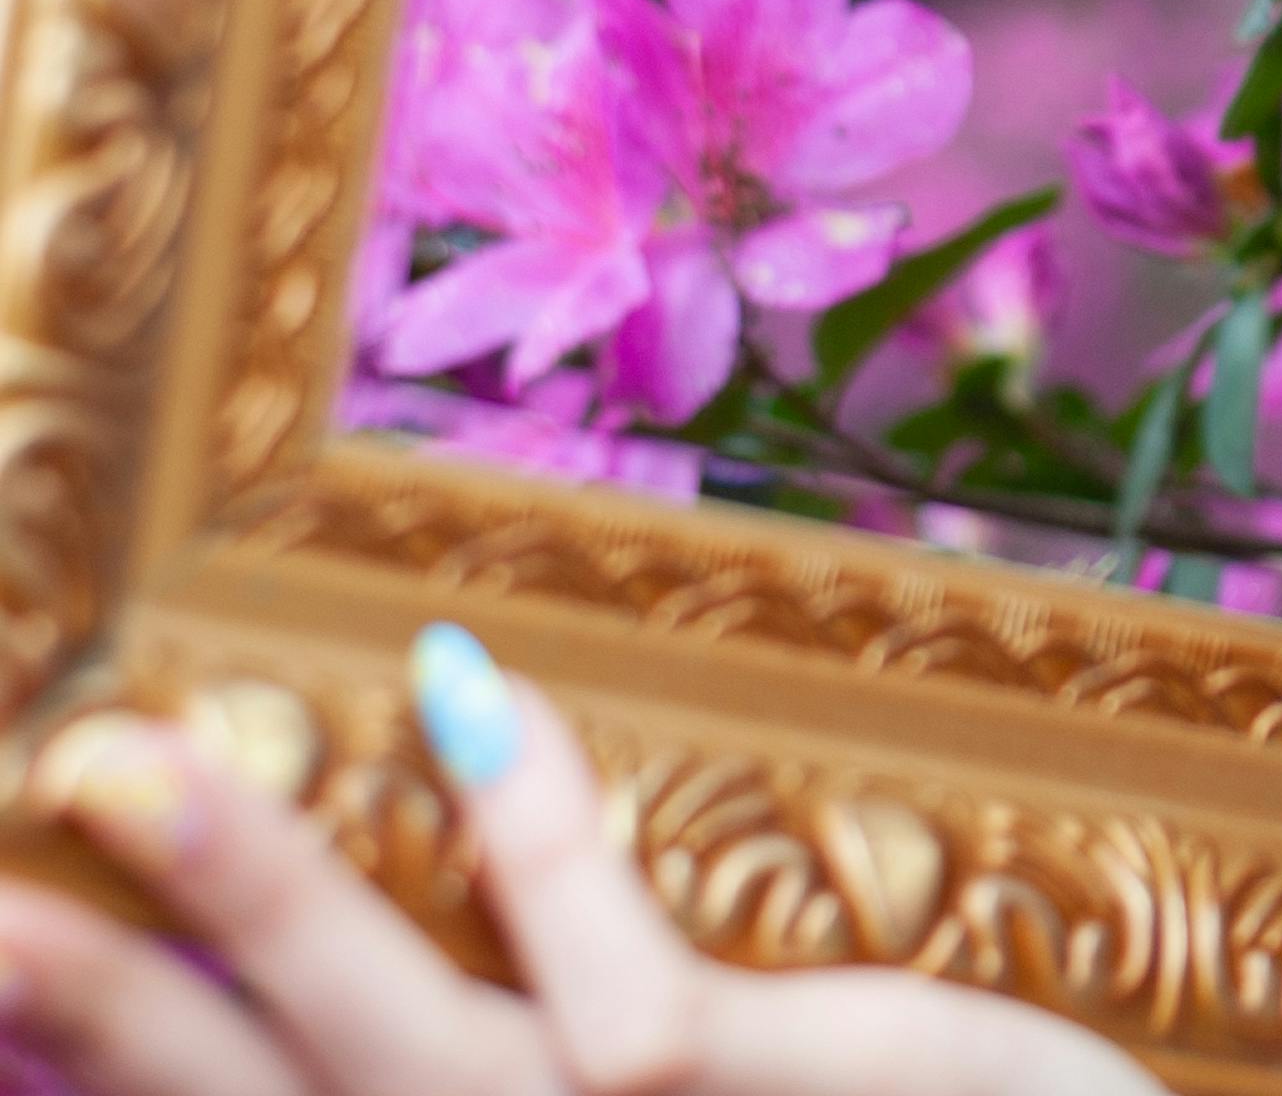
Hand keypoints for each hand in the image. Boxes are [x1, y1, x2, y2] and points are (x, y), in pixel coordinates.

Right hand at [0, 625, 1165, 1095]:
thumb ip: (573, 1031)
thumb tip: (444, 924)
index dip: (115, 1059)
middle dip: (94, 1003)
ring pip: (385, 1037)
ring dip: (249, 893)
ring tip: (122, 760)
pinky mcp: (730, 1089)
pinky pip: (599, 957)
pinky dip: (522, 818)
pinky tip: (451, 682)